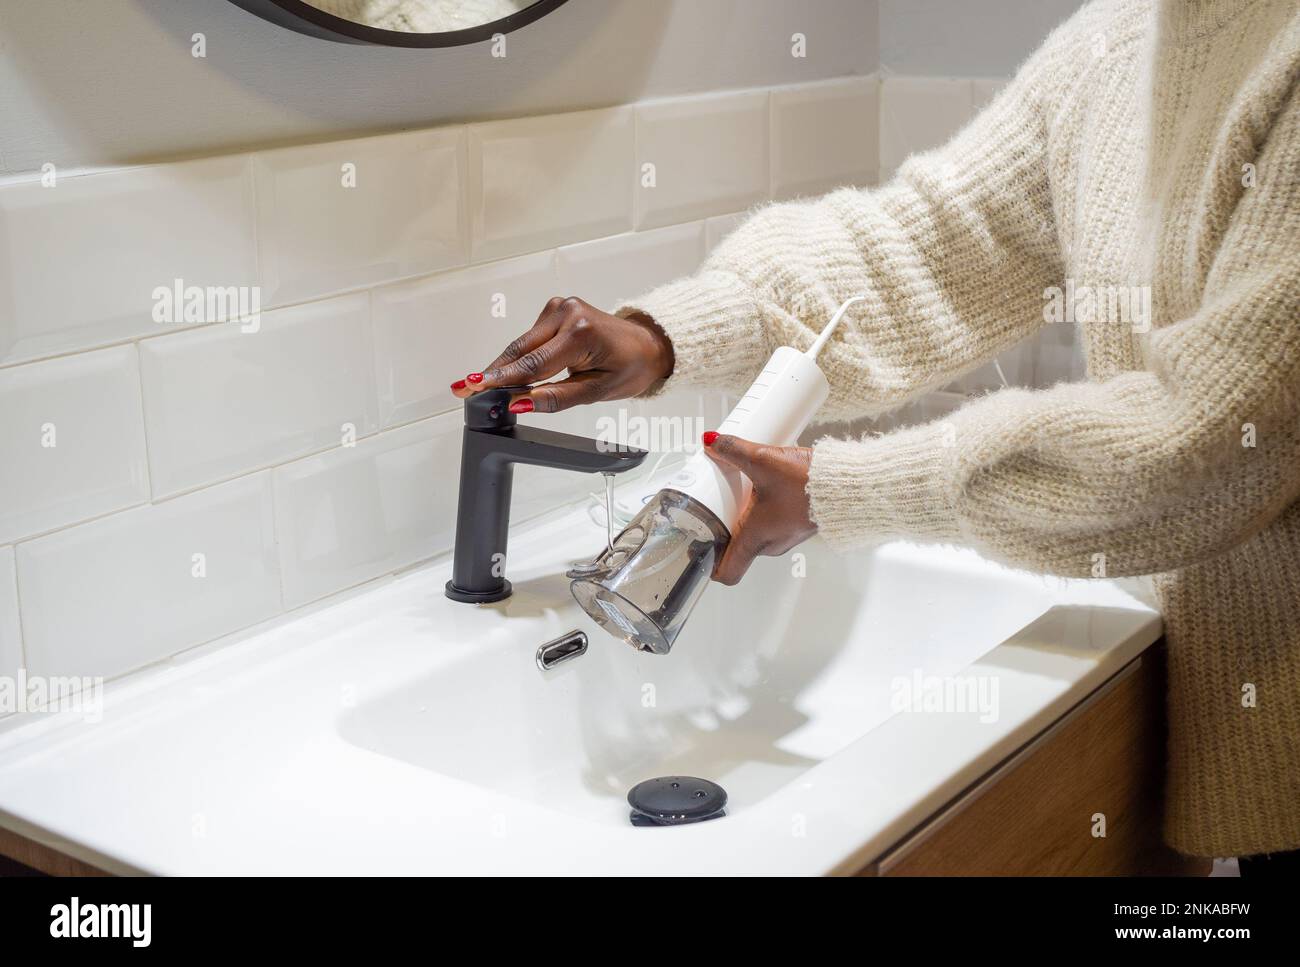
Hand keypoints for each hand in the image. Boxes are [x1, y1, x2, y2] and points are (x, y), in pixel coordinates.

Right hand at [451, 297, 673, 412]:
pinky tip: (517, 372)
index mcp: (581, 333)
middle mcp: (567, 313)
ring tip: (487, 387)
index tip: (473, 387)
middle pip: (521, 351)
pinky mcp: (555, 309)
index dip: (501, 380)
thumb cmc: (630, 367)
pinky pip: (531, 339)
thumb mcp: (597, 391)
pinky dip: (522, 356)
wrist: (649, 345)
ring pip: (522, 344)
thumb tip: (521, 403)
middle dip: (494, 373)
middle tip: (464, 390)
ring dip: (508, 366)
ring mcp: (560, 307)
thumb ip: (556, 398)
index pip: (533, 364)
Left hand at [703, 433, 816, 585]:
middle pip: (736, 548)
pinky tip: (762, 491)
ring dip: (744, 518)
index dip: (708, 566)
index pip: (727, 572)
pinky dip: (762, 512)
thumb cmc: (809, 483)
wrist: (847, 483)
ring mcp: (785, 538)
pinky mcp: (797, 526)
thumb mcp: (763, 461)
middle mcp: (769, 545)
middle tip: (711, 506)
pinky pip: (771, 526)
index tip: (696, 551)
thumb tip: (711, 441)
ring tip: (738, 493)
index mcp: (755, 538)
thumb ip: (734, 449)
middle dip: (723, 528)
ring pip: (754, 535)